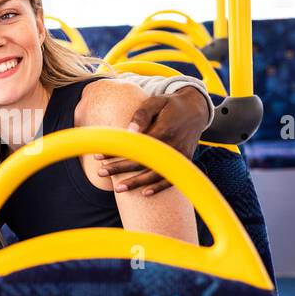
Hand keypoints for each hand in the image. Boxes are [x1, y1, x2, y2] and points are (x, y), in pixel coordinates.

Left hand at [95, 88, 212, 195]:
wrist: (195, 109)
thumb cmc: (170, 105)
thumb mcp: (155, 102)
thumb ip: (141, 115)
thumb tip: (129, 132)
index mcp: (164, 130)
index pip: (136, 145)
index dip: (118, 151)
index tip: (99, 155)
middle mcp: (173, 146)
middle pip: (143, 162)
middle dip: (120, 168)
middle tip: (101, 172)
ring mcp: (180, 156)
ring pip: (156, 174)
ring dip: (136, 183)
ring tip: (118, 188)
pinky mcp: (184, 162)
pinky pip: (172, 179)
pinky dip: (159, 187)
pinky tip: (144, 193)